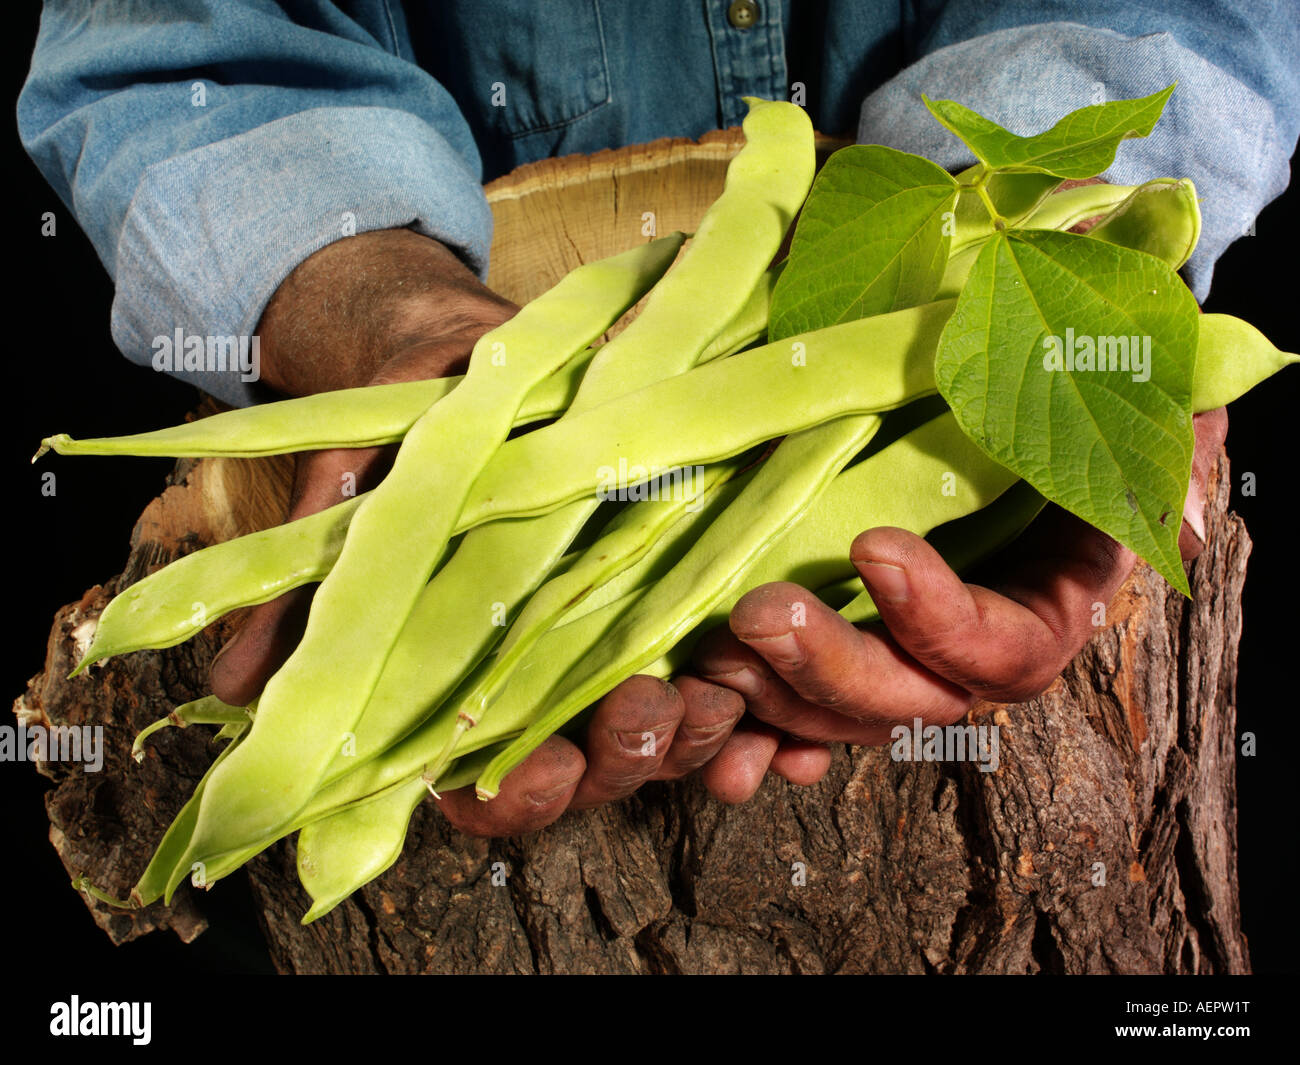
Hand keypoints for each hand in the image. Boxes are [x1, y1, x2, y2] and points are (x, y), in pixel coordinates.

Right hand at [208, 229, 747, 837]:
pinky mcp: (693, 595)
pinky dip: (764, 685)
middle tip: (646, 706)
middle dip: (627, 754)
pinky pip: (738, 661)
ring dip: (703, 726)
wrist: (485, 357)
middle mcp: (563, 680)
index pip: (496, 783)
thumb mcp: (353, 500)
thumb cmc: (412, 437)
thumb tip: (234, 684)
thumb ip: (304, 594)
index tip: (535, 766)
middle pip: (602, 767)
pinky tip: (780, 675)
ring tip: (719, 683)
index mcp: (480, 685)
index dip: (517, 794)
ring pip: (676, 725)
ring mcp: (633, 641)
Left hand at [684, 407, 1228, 791]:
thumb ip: (1156, 449)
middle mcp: (965, 652)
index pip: (1002, 648)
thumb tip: (1175, 522)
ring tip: (711, 652)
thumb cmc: (1055, 401)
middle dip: (831, 669)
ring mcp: (891, 658)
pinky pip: (787, 713)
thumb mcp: (1121, 407)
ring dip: (772, 695)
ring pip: (834, 713)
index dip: (942, 616)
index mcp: (1042, 607)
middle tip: (758, 615)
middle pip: (906, 699)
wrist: (995, 406)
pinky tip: (708, 720)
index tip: (875, 548)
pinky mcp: (832, 650)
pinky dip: (750, 732)